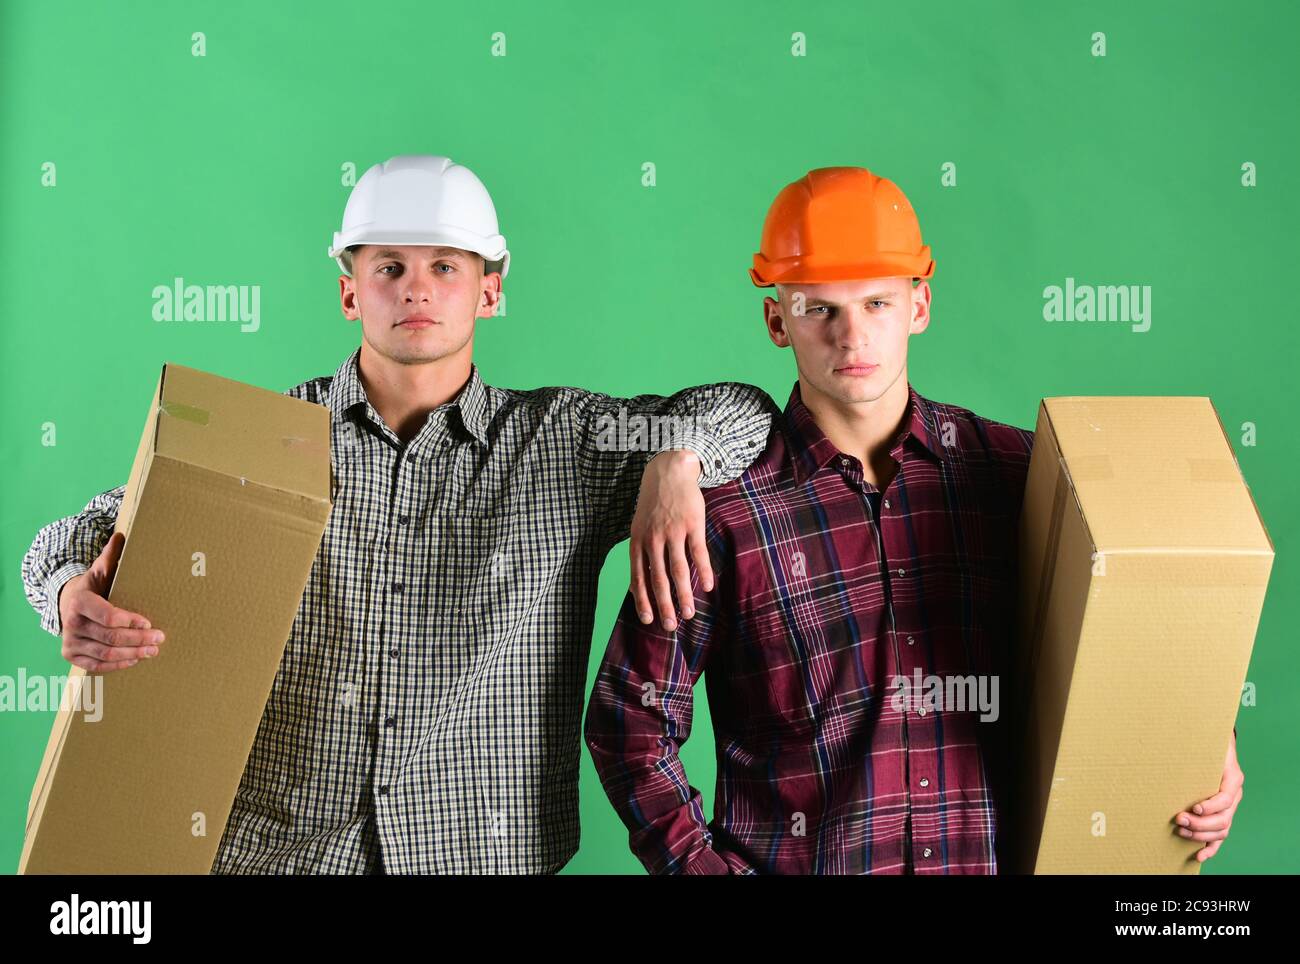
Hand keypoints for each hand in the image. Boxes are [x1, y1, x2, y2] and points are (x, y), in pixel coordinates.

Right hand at [58, 531, 164, 672]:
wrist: (66, 603)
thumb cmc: (92, 587)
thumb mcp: (100, 570)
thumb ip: (111, 556)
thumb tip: (122, 535)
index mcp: (80, 601)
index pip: (108, 616)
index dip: (130, 621)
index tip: (149, 623)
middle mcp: (71, 623)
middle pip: (109, 637)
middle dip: (137, 639)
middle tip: (159, 639)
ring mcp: (70, 641)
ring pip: (105, 654)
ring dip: (132, 654)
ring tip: (153, 650)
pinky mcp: (70, 655)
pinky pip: (95, 666)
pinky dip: (116, 665)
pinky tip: (134, 660)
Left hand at [629, 450, 713, 631]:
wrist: (668, 472)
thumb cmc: (653, 505)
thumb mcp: (639, 527)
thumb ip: (642, 554)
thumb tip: (641, 585)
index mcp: (638, 541)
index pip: (638, 577)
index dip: (643, 600)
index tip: (648, 620)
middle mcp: (653, 538)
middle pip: (658, 578)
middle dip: (664, 605)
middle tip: (670, 626)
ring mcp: (673, 531)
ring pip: (678, 570)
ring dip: (684, 595)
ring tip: (690, 614)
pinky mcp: (692, 524)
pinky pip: (698, 552)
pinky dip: (703, 571)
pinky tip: (708, 587)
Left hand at [1174, 731, 1243, 862]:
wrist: (1216, 747)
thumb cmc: (1208, 745)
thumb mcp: (1206, 743)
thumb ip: (1194, 744)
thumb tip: (1169, 740)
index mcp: (1233, 779)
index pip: (1226, 799)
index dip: (1211, 806)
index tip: (1194, 808)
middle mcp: (1234, 796)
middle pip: (1223, 819)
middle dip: (1200, 823)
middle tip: (1178, 819)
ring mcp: (1229, 809)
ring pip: (1221, 830)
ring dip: (1201, 835)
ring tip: (1181, 831)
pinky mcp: (1221, 816)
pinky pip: (1219, 837)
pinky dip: (1211, 848)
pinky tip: (1199, 855)